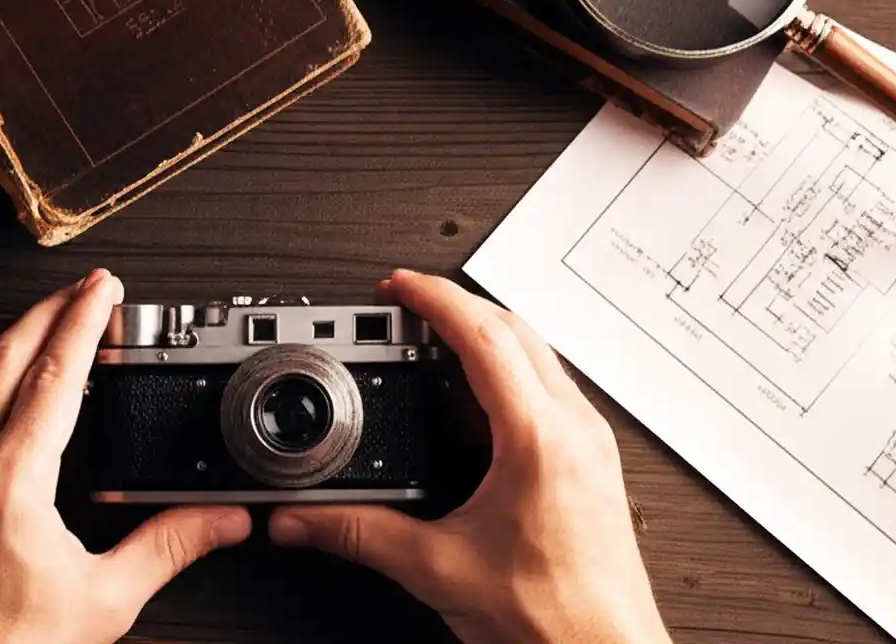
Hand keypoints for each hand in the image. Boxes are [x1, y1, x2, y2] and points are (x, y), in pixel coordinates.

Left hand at [0, 270, 251, 643]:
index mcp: (10, 486)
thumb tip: (221, 520)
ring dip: (10, 341)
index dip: (82, 320)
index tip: (100, 288)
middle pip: (4, 356)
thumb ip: (169, 548)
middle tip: (81, 290)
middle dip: (46, 311)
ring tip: (45, 328)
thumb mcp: (104, 602)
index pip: (54, 375)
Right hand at [269, 270, 668, 642]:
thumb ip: (357, 534)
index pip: (484, 336)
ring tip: (436, 335)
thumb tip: (303, 517)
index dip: (433, 299)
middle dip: (456, 304)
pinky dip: (508, 366)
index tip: (398, 286)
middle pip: (515, 328)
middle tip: (406, 304)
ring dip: (487, 331)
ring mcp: (590, 442)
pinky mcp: (592, 460)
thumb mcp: (437, 568)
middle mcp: (575, 429)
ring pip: (538, 352)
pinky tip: (479, 392)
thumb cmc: (555, 620)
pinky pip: (550, 385)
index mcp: (539, 439)